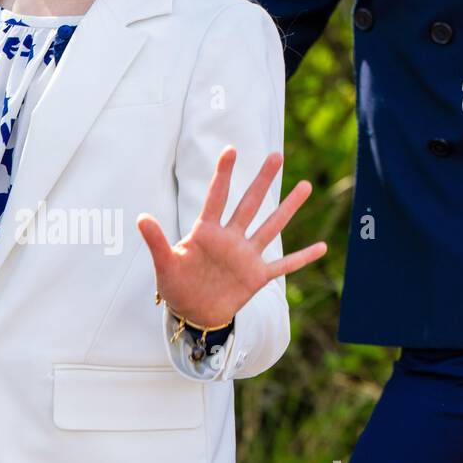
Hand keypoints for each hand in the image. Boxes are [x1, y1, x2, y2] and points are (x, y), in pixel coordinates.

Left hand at [137, 146, 326, 328]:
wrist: (192, 312)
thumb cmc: (176, 286)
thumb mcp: (164, 264)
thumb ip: (156, 241)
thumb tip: (140, 218)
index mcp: (207, 232)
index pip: (217, 197)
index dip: (223, 174)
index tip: (231, 150)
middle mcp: (230, 238)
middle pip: (250, 203)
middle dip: (263, 180)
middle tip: (276, 155)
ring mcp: (246, 256)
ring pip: (271, 226)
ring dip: (288, 207)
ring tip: (306, 185)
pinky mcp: (257, 277)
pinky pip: (284, 265)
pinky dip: (302, 258)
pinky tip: (323, 247)